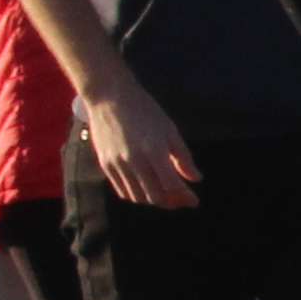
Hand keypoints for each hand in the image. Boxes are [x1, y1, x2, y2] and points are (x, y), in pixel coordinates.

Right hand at [79, 75, 199, 209]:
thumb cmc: (145, 111)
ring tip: (165, 195)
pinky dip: (136, 195)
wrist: (109, 97)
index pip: (171, 185)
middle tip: (181, 199)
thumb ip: (183, 157)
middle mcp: (134, 161)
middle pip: (155, 196)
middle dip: (171, 202)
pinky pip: (122, 190)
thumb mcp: (170, 130)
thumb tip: (196, 179)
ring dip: (153, 200)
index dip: (184, 196)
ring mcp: (117, 164)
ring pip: (137, 197)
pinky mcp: (105, 164)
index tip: (193, 200)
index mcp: (154, 151)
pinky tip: (146, 189)